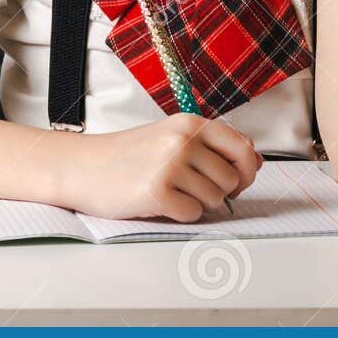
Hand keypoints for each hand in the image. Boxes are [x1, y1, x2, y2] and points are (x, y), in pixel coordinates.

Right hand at [61, 114, 262, 221]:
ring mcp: (170, 165)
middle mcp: (183, 140)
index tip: (235, 179)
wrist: (82, 166)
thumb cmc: (126, 155)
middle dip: (219, 191)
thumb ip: (211, 146)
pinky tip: (160, 202)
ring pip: (216, 199)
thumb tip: (255, 161)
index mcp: (189, 123)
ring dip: (198, 203)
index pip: (243, 147)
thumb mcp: (170, 137)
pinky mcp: (158, 191)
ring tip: (172, 192)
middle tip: (193, 189)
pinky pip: (193, 215)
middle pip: (232, 178)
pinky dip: (180, 214)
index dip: (246, 170)